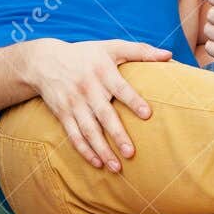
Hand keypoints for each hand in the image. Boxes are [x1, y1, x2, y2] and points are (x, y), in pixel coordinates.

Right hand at [23, 39, 173, 170]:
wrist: (44, 61)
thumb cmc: (86, 54)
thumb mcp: (112, 46)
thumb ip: (141, 51)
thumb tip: (169, 56)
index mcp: (102, 71)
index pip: (120, 88)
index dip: (133, 101)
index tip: (147, 115)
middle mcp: (87, 89)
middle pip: (103, 114)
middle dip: (117, 135)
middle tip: (131, 153)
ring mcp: (73, 104)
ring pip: (88, 130)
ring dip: (102, 149)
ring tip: (117, 167)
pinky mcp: (63, 115)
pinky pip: (73, 135)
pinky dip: (84, 150)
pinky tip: (98, 163)